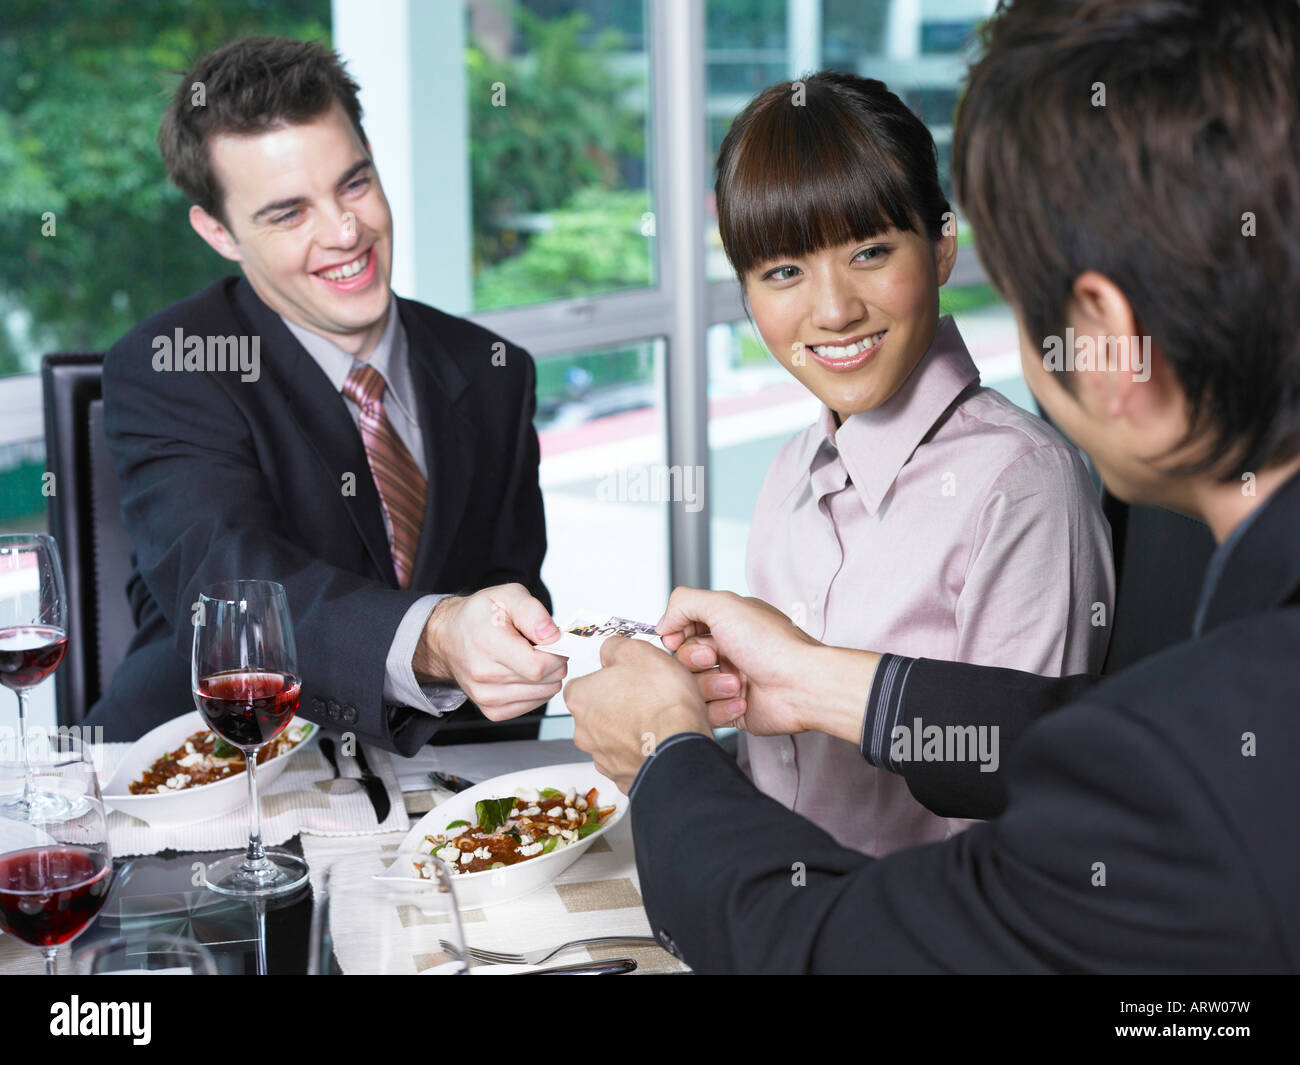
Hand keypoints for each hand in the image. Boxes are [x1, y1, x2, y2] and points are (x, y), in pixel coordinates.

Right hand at [414, 583, 565, 719]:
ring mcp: (486, 697)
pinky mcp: (491, 710)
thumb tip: (553, 636)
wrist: (448, 637)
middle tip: (541, 646)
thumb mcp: (508, 595)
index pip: (538, 666)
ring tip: (529, 657)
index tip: (555, 641)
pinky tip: (523, 672)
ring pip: (543, 695)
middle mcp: (484, 675)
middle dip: (554, 662)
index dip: (557, 653)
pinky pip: (532, 706)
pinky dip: (536, 690)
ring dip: (546, 677)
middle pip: (544, 681)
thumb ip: (533, 612)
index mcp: (488, 644)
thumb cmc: (479, 615)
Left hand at [565, 636, 709, 793]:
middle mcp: (584, 731)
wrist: (681, 750)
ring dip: (631, 728)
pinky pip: (629, 757)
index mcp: (580, 697)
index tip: (626, 676)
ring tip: (657, 719)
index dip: (608, 676)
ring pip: (614, 736)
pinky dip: (642, 750)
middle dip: (619, 704)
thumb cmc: (662, 704)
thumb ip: (615, 647)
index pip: (584, 682)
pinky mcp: (622, 776)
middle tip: (646, 696)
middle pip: (597, 710)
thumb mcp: (639, 652)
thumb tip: (610, 649)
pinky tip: (659, 740)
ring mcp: (602, 757)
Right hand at [657, 588, 879, 742]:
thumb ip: (684, 603)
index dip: (675, 636)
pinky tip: (743, 701)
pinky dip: (722, 707)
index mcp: (727, 624)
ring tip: (737, 683)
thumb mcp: (723, 604)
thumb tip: (662, 623)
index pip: (682, 629)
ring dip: (711, 685)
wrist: (802, 686)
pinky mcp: (733, 710)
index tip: (676, 639)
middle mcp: (728, 651)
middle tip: (715, 657)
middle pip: (682, 661)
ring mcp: (730, 681)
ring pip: (692, 689)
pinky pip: (707, 713)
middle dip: (695, 660)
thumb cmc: (771, 644)